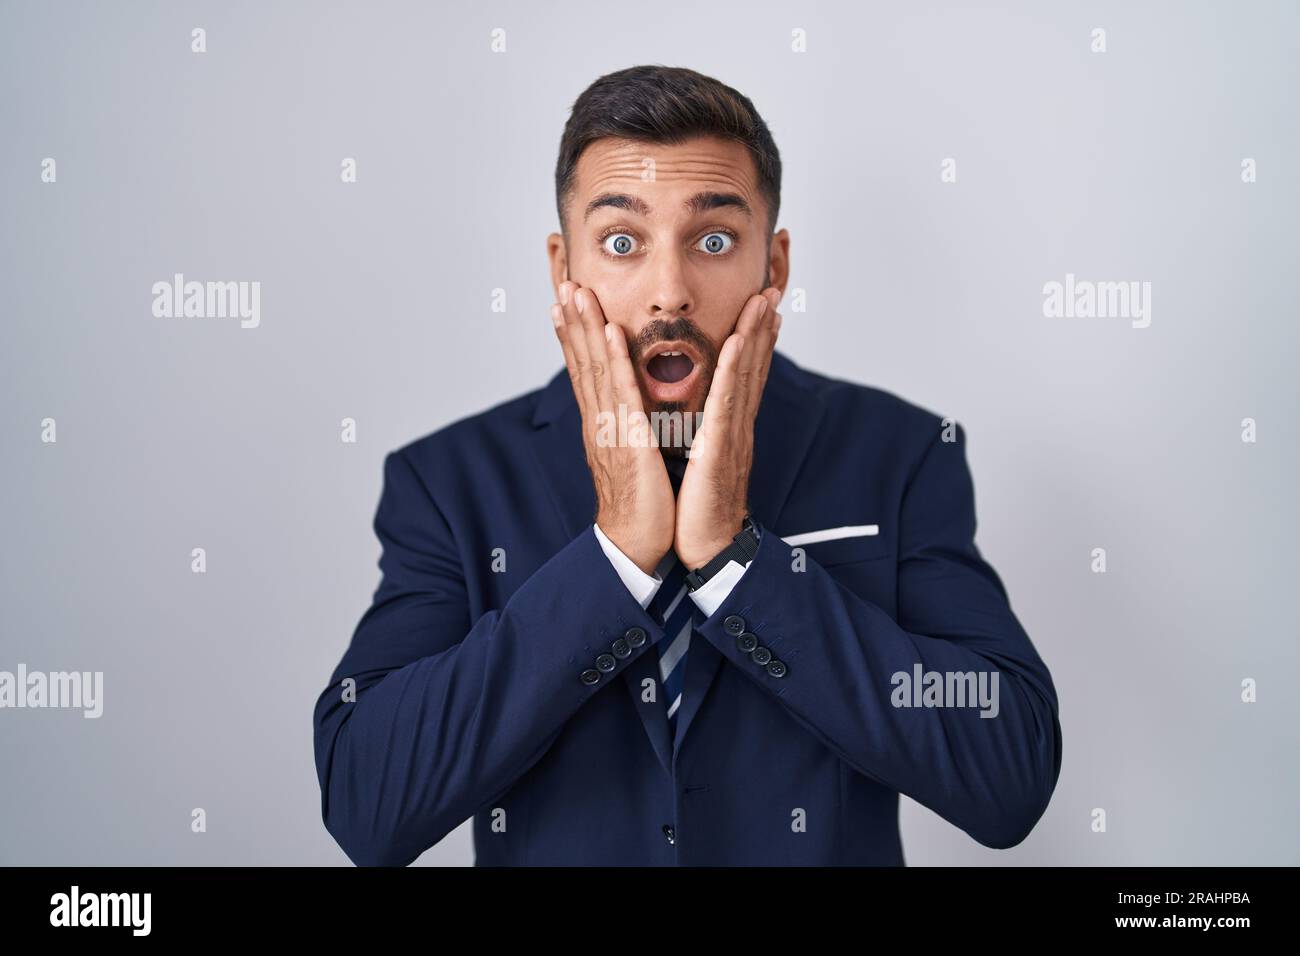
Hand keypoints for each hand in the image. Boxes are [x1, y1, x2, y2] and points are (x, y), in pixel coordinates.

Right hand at [552, 281, 674, 574]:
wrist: (636, 543)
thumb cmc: (642, 504)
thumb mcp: (632, 457)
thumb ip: (627, 429)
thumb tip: (626, 409)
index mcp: (602, 425)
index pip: (584, 371)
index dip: (573, 336)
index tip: (565, 303)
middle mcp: (598, 421)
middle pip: (582, 362)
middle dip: (572, 321)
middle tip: (563, 282)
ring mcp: (609, 429)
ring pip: (594, 369)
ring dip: (586, 328)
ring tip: (577, 293)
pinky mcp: (627, 441)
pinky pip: (621, 393)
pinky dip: (614, 360)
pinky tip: (611, 332)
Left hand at [674, 287, 781, 568]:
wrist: (707, 548)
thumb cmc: (700, 509)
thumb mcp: (704, 463)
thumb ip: (708, 435)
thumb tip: (706, 417)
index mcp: (730, 428)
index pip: (745, 374)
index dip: (757, 338)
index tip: (762, 305)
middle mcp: (737, 425)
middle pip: (753, 366)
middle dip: (762, 324)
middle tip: (770, 286)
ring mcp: (733, 435)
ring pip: (744, 375)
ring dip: (754, 334)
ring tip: (762, 298)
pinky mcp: (719, 449)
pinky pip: (726, 403)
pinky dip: (732, 370)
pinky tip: (736, 342)